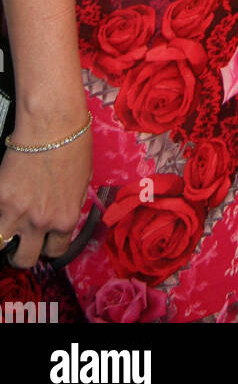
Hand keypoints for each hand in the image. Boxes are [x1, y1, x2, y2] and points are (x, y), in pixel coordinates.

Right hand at [0, 127, 91, 267]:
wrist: (51, 123)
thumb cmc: (73, 144)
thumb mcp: (83, 181)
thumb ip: (72, 205)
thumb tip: (65, 216)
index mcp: (65, 219)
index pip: (55, 252)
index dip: (49, 247)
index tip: (44, 242)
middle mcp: (41, 221)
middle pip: (25, 259)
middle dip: (23, 253)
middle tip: (21, 241)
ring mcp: (16, 211)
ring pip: (0, 245)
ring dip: (3, 239)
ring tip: (7, 228)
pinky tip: (2, 206)